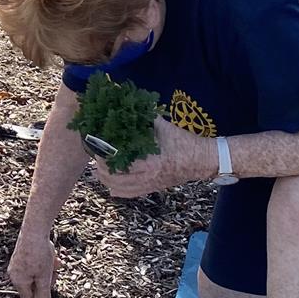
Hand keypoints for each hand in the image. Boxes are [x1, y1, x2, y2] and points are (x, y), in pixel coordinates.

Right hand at [6, 227, 58, 297]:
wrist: (34, 231)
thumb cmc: (38, 254)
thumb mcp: (44, 277)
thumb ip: (44, 294)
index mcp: (19, 282)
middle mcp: (15, 275)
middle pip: (33, 288)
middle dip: (46, 283)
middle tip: (53, 276)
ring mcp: (18, 266)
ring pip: (36, 276)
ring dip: (47, 273)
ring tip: (53, 264)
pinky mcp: (22, 258)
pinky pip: (35, 267)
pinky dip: (43, 264)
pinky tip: (50, 257)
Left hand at [90, 119, 212, 197]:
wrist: (201, 160)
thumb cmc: (183, 142)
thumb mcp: (162, 126)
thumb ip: (144, 117)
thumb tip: (127, 103)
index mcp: (148, 162)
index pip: (117, 162)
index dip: (103, 156)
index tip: (97, 147)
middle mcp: (147, 177)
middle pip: (113, 178)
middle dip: (101, 167)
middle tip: (97, 156)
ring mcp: (149, 185)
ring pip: (119, 188)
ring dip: (106, 179)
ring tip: (99, 169)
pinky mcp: (152, 189)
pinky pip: (130, 194)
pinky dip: (118, 190)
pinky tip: (111, 185)